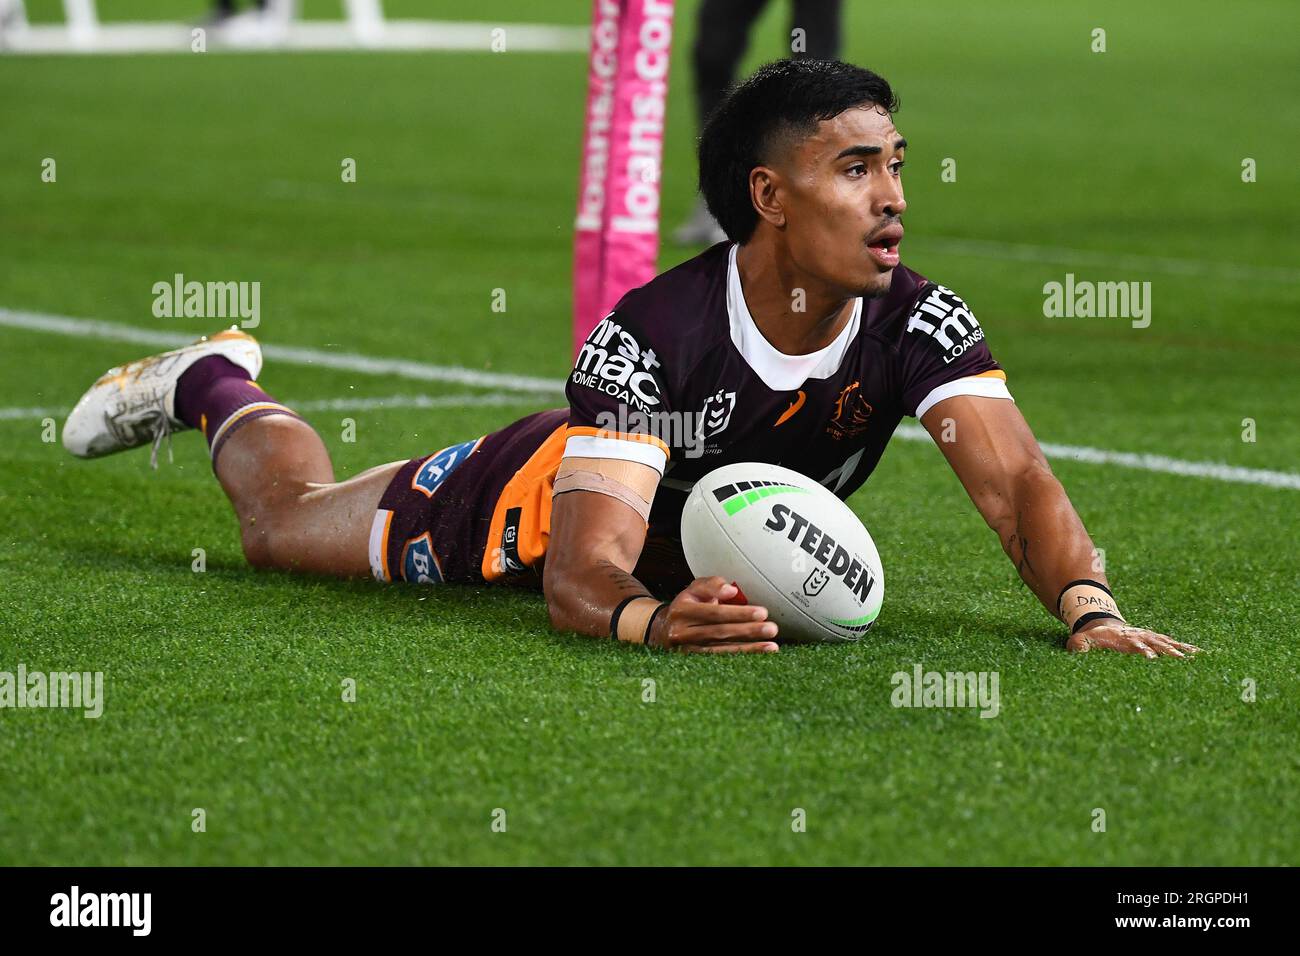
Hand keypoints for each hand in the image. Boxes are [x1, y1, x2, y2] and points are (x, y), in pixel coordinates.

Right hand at [649, 576, 779, 653]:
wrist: (663, 629)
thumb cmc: (688, 604)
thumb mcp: (695, 589)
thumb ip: (712, 584)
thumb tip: (731, 590)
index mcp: (682, 610)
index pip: (714, 612)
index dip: (738, 613)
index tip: (762, 612)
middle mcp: (681, 632)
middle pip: (719, 632)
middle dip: (748, 631)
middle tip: (772, 629)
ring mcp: (686, 650)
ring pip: (721, 650)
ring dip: (749, 648)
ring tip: (771, 646)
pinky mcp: (693, 662)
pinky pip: (720, 660)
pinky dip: (741, 657)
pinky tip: (758, 654)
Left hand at [1066, 619, 1200, 657]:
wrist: (1102, 626)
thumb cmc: (1093, 639)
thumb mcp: (1081, 641)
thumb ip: (1079, 645)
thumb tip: (1075, 647)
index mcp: (1123, 641)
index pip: (1134, 646)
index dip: (1141, 651)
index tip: (1150, 657)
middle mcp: (1139, 639)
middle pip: (1155, 645)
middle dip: (1166, 652)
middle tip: (1181, 659)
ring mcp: (1149, 639)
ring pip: (1167, 644)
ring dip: (1180, 650)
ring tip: (1197, 657)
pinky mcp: (1156, 641)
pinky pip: (1172, 644)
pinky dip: (1185, 648)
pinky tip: (1200, 654)